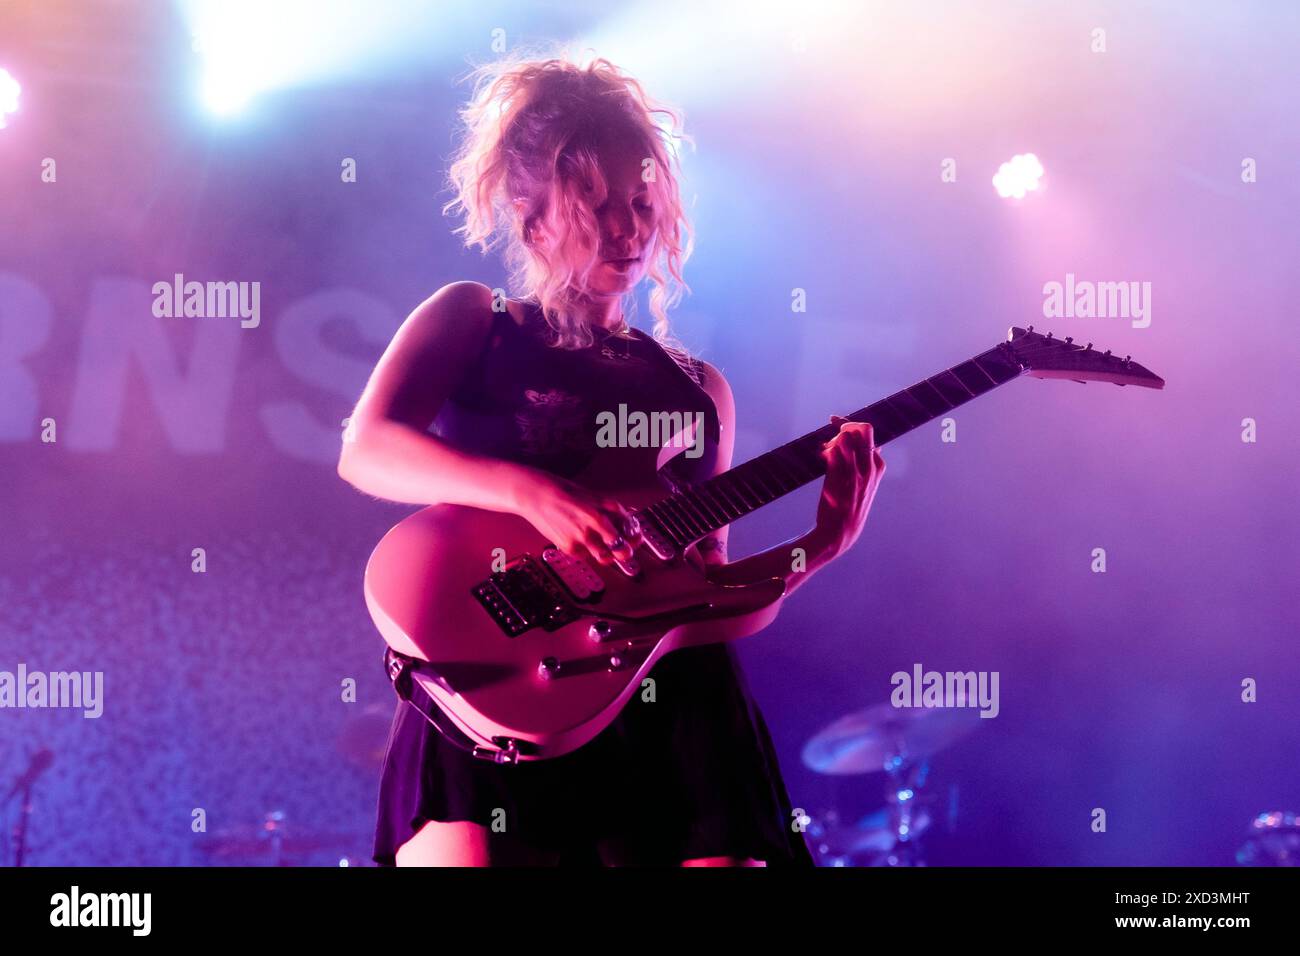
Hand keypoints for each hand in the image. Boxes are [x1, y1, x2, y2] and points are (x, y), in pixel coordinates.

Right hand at [516, 472, 642, 567]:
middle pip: (619, 552)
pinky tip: (583, 539)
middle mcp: (590, 531)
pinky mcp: (567, 549)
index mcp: (598, 515)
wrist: (534, 495)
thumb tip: (628, 517)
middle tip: (626, 548)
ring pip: (603, 557)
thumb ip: (611, 509)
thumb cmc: (561, 490)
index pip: (626, 533)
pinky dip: (588, 550)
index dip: (634, 538)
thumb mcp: (592, 495)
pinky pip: (586, 555)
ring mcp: (578, 542)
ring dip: (608, 553)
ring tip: (605, 545)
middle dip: (625, 551)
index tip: (636, 537)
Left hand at [814, 415, 885, 557]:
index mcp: (877, 467)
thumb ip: (871, 465)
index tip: (836, 423)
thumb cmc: (851, 508)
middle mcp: (869, 468)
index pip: (869, 433)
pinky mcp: (838, 478)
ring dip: (832, 440)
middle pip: (862, 429)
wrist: (839, 533)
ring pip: (845, 437)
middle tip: (831, 434)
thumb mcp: (868, 487)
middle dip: (844, 425)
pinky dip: (825, 450)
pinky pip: (832, 451)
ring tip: (826, 451)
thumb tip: (878, 447)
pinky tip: (822, 456)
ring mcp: (855, 472)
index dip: (850, 425)